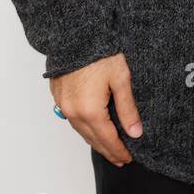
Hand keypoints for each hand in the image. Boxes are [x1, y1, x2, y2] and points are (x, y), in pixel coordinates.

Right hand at [49, 52, 142, 166]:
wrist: (75, 34)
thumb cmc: (99, 53)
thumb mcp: (121, 79)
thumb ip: (127, 108)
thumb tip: (135, 132)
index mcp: (90, 110)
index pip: (107, 139)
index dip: (119, 150)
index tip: (128, 158)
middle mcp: (73, 112)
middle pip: (92, 139)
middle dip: (107, 150)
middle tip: (120, 159)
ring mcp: (63, 104)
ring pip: (80, 130)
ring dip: (94, 140)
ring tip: (108, 146)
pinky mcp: (58, 96)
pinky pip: (72, 119)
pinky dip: (84, 127)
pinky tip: (92, 126)